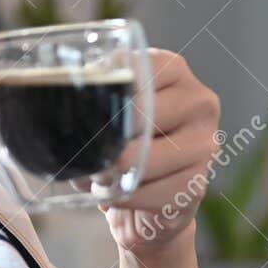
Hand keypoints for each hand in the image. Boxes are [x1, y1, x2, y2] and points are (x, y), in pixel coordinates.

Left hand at [99, 50, 221, 256]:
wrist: (152, 199)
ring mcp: (204, 145)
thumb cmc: (126, 144)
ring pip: (141, 159)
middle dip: (104, 139)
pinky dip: (120, 197)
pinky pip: (146, 192)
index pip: (135, 68)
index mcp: (174, 71)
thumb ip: (96, 95)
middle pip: (139, 115)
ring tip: (95, 176)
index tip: (82, 108)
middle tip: (84, 152)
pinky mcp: (197, 185)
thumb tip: (63, 95)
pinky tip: (114, 194)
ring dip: (107, 173)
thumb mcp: (112, 108)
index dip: (104, 91)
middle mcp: (198, 102)